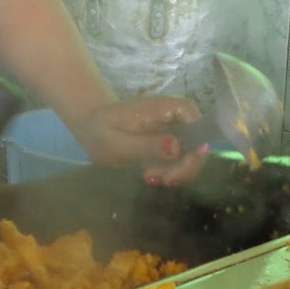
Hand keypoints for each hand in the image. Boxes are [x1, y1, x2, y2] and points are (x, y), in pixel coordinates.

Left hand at [68, 96, 207, 186]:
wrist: (91, 128)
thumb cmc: (100, 131)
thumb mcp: (117, 143)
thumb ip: (146, 145)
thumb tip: (177, 148)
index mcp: (161, 109)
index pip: (194, 119)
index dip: (195, 144)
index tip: (179, 168)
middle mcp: (172, 117)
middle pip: (198, 140)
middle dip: (185, 166)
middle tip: (162, 180)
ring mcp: (172, 131)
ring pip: (191, 154)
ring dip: (177, 172)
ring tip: (149, 177)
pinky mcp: (168, 144)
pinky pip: (180, 160)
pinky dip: (169, 172)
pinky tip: (149, 176)